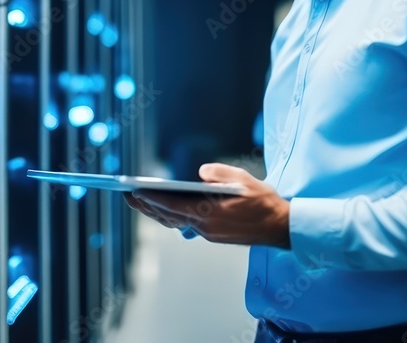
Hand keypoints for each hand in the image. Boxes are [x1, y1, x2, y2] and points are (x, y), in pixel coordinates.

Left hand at [123, 163, 290, 247]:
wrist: (280, 227)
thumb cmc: (264, 202)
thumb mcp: (244, 180)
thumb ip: (220, 174)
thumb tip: (201, 172)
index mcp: (210, 214)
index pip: (173, 206)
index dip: (152, 199)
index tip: (134, 191)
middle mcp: (206, 227)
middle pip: (169, 217)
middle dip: (147, 206)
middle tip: (126, 196)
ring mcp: (209, 233)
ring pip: (175, 222)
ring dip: (156, 212)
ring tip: (139, 200)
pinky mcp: (213, 235)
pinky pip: (185, 224)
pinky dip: (171, 215)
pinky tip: (164, 207)